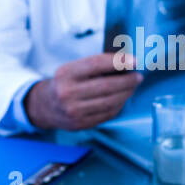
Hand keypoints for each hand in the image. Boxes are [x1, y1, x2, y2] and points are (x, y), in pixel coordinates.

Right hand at [24, 52, 141, 130]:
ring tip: (133, 86)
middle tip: (138, 76)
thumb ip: (95, 66)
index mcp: (65, 74)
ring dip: (126, 93)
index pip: (96, 64)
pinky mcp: (81, 124)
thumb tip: (126, 63)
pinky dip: (119, 105)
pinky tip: (123, 98)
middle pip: (106, 86)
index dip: (118, 61)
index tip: (135, 60)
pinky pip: (107, 114)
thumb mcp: (72, 69)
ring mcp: (74, 111)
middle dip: (127, 81)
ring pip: (110, 102)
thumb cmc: (64, 83)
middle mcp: (68, 93)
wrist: (45, 106)